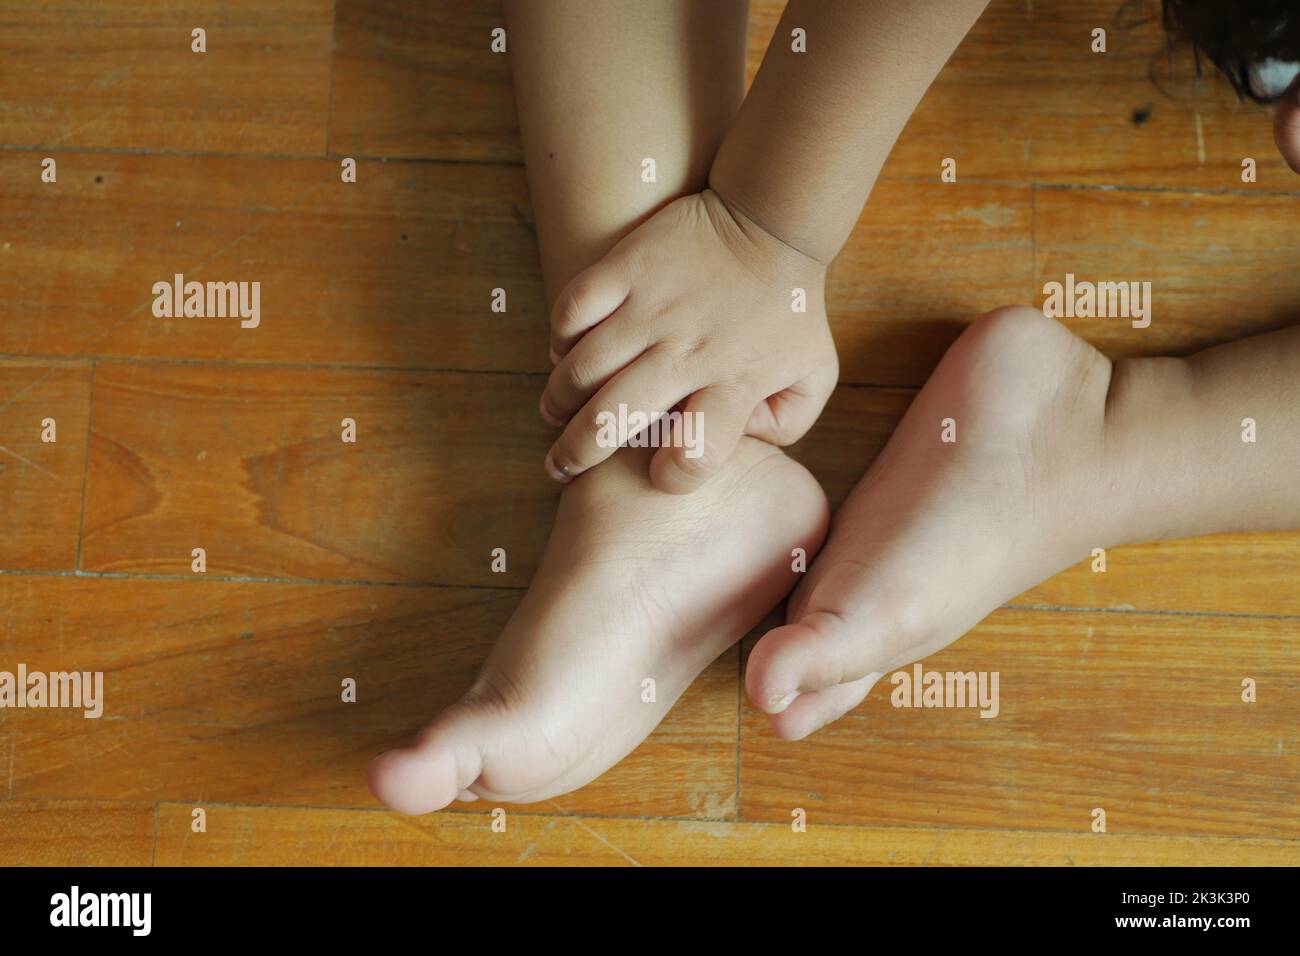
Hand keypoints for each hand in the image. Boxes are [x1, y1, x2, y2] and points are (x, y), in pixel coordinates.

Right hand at [540, 189, 838, 492]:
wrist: (772, 222)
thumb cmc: (789, 309)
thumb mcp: (813, 375)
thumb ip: (784, 424)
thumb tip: (737, 444)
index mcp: (735, 382)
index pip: (697, 451)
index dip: (674, 476)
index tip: (660, 472)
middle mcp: (688, 350)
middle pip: (614, 417)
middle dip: (577, 453)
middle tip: (562, 466)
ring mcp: (652, 307)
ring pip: (581, 369)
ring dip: (560, 400)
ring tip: (556, 412)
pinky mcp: (626, 267)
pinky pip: (572, 310)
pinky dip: (561, 338)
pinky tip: (567, 352)